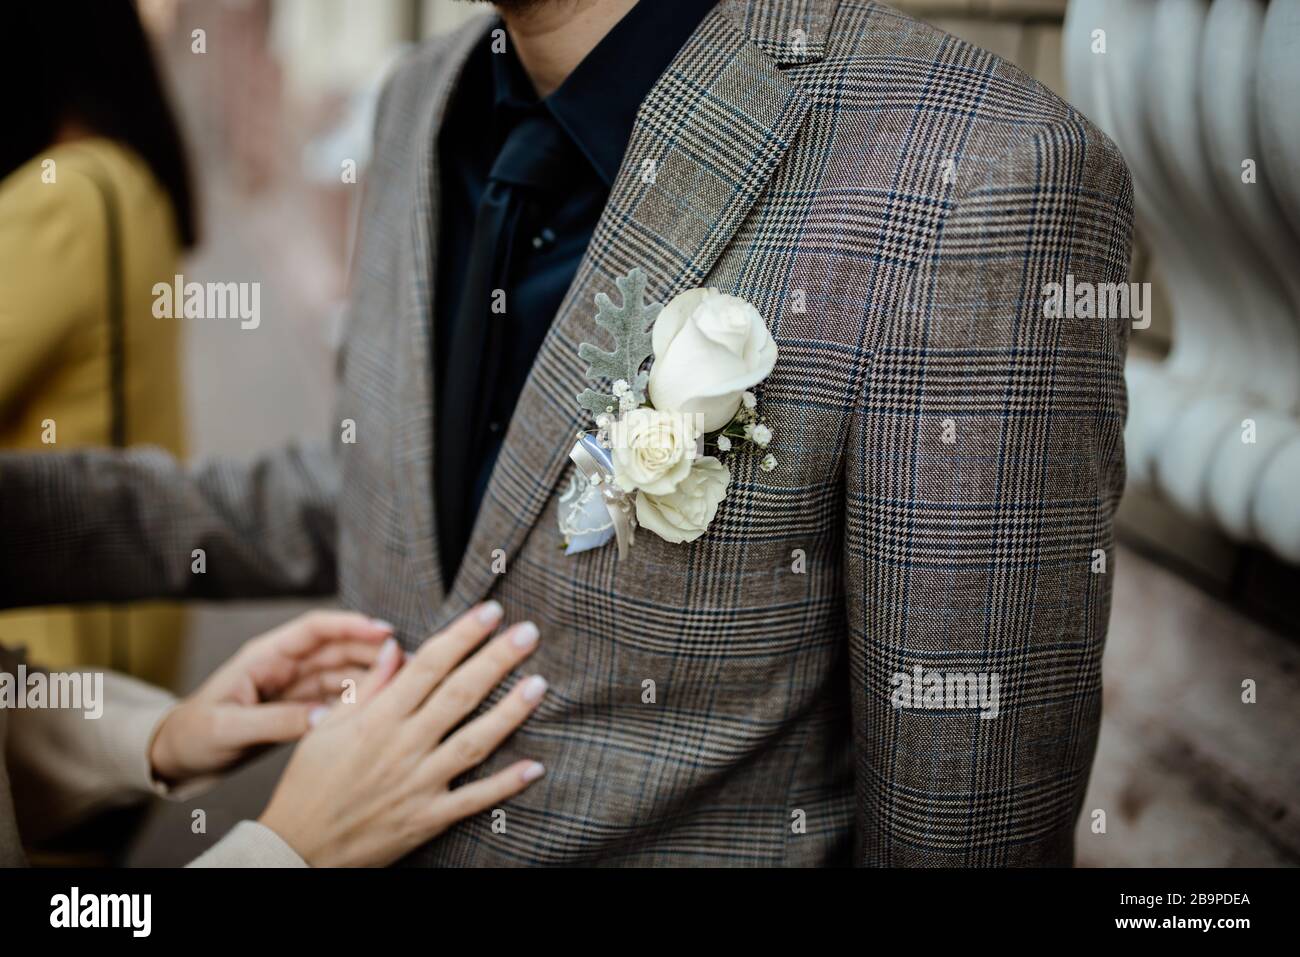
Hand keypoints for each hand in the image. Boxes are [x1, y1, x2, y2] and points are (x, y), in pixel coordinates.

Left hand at [149, 611, 393, 786]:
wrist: (176, 760)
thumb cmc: (193, 737)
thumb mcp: (229, 729)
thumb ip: (277, 721)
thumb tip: (325, 719)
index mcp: (264, 657)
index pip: (316, 630)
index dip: (352, 625)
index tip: (385, 631)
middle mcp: (284, 666)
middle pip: (338, 648)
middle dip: (373, 650)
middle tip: (409, 660)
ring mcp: (294, 687)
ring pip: (342, 673)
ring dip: (372, 674)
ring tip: (405, 682)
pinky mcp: (299, 709)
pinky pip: (336, 698)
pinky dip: (359, 699)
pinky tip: (381, 704)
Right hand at [258, 602, 546, 866]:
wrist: (297, 850)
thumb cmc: (309, 785)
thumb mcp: (327, 728)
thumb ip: (368, 686)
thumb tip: (396, 646)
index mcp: (377, 720)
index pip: (428, 666)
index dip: (462, 635)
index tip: (489, 612)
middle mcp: (401, 748)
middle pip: (458, 695)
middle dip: (496, 660)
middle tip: (528, 632)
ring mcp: (417, 785)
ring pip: (473, 743)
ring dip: (510, 713)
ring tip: (540, 684)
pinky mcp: (427, 819)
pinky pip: (473, 801)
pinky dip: (505, 784)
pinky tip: (535, 766)